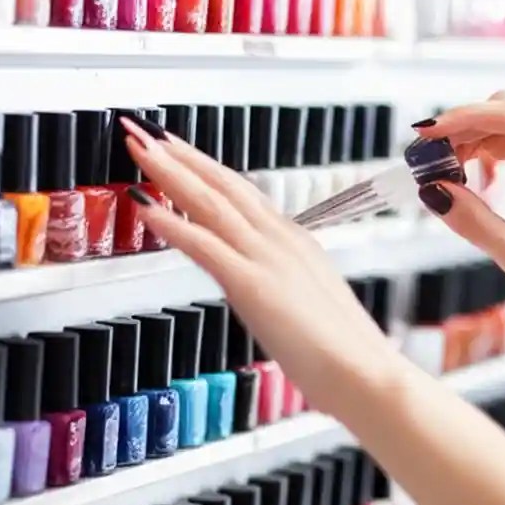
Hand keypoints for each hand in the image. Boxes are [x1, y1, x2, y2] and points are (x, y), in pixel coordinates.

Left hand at [119, 118, 402, 412]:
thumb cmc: (343, 354)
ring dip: (168, 172)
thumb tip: (265, 291)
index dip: (205, 167)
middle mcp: (281, 240)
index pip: (242, 193)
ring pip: (209, 202)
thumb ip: (284, 287)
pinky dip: (171, 222)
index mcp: (295, 242)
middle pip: (221, 184)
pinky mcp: (252, 284)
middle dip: (179, 155)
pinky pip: (204, 243)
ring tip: (137, 147)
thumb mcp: (309, 305)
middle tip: (142, 130)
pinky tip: (144, 206)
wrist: (367, 375)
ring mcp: (267, 258)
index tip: (176, 148)